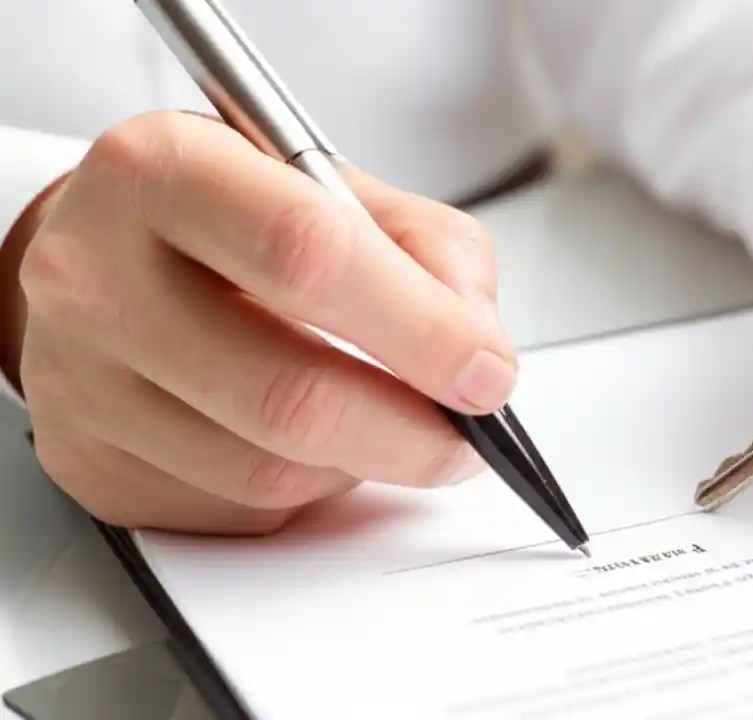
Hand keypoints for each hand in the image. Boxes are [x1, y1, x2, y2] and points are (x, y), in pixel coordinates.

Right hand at [1, 111, 515, 534]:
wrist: (113, 255)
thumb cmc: (235, 218)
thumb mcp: (340, 189)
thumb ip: (432, 250)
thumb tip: (478, 351)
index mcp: (163, 171)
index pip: (307, 254)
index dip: (419, 328)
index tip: (485, 372)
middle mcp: (96, 274)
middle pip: (288, 393)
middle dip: (412, 431)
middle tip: (468, 433)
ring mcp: (79, 382)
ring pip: (269, 470)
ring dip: (364, 462)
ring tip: (387, 421)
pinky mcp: (91, 465)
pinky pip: (238, 509)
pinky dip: (308, 488)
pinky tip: (313, 440)